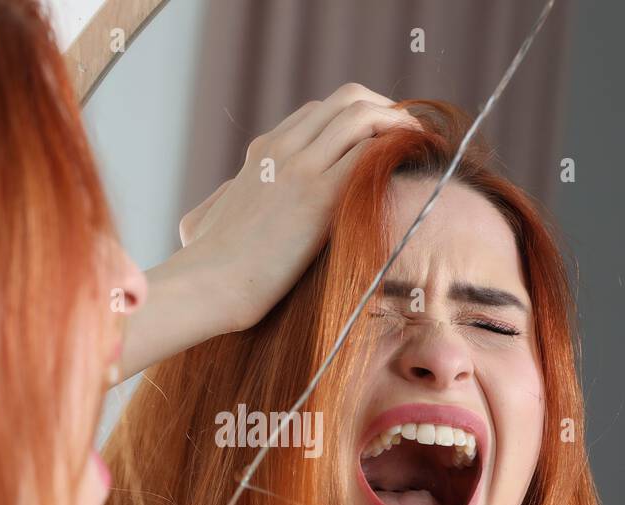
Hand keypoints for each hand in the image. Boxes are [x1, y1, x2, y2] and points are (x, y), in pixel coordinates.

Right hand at [119, 84, 418, 378]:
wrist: (208, 284)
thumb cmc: (207, 267)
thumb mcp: (206, 217)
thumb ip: (224, 200)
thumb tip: (226, 201)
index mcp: (261, 151)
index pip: (318, 111)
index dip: (358, 117)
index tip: (378, 138)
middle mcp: (282, 148)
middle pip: (347, 99)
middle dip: (386, 109)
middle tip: (407, 134)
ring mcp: (300, 167)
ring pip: (362, 114)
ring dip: (398, 123)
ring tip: (418, 144)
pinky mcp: (317, 195)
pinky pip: (368, 151)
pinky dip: (394, 148)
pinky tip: (408, 165)